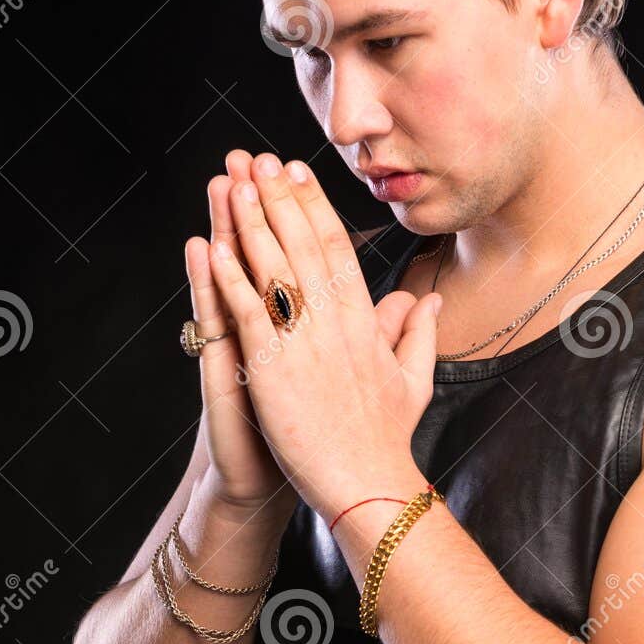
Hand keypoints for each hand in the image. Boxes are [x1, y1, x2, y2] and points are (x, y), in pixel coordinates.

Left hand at [203, 152, 440, 525]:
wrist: (369, 484)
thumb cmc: (386, 439)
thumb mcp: (413, 380)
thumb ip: (418, 334)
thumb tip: (429, 299)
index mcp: (365, 323)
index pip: (337, 249)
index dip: (314, 207)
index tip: (296, 173)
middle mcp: (336, 325)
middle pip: (304, 246)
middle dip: (279, 199)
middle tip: (258, 159)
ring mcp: (305, 345)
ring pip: (275, 270)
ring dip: (251, 223)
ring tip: (233, 183)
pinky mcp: (275, 371)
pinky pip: (250, 314)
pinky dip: (232, 279)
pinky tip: (214, 247)